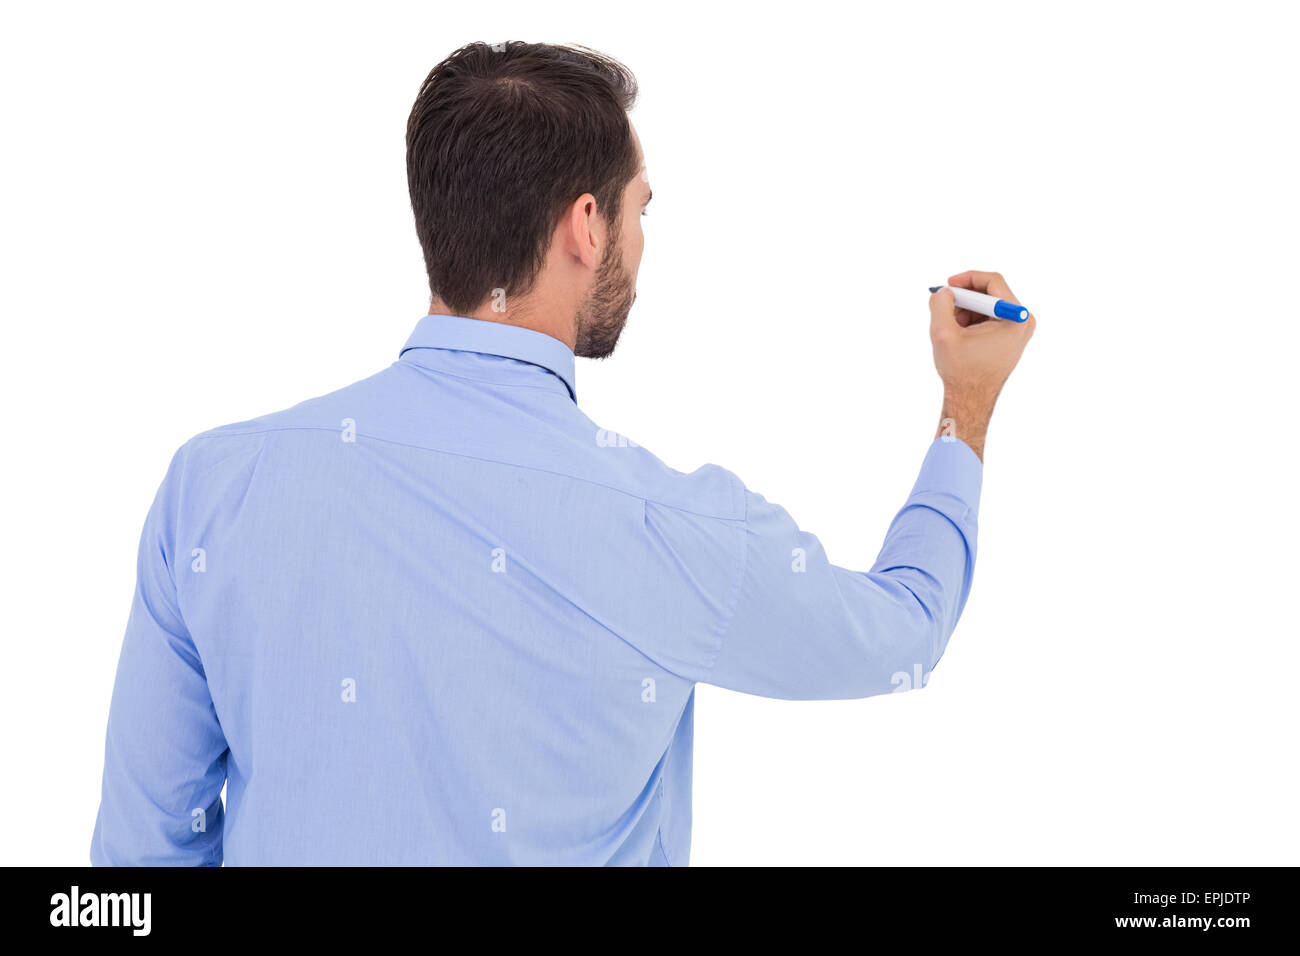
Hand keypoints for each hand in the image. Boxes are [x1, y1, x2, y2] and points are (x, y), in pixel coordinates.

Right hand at [929, 270, 1034, 460]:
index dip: (967, 280)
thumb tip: (943, 292)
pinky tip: (960, 337)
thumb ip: (940, 305)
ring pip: (988, 306)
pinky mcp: (1012, 337)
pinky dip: (972, 321)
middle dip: (964, 299)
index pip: (992, 283)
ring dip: (966, 312)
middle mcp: (1023, 321)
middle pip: (991, 293)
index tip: (947, 286)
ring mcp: (1020, 330)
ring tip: (951, 330)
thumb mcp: (943, 334)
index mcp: (1015, 319)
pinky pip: (990, 317)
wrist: (971, 400)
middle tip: (944, 308)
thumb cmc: (961, 372)